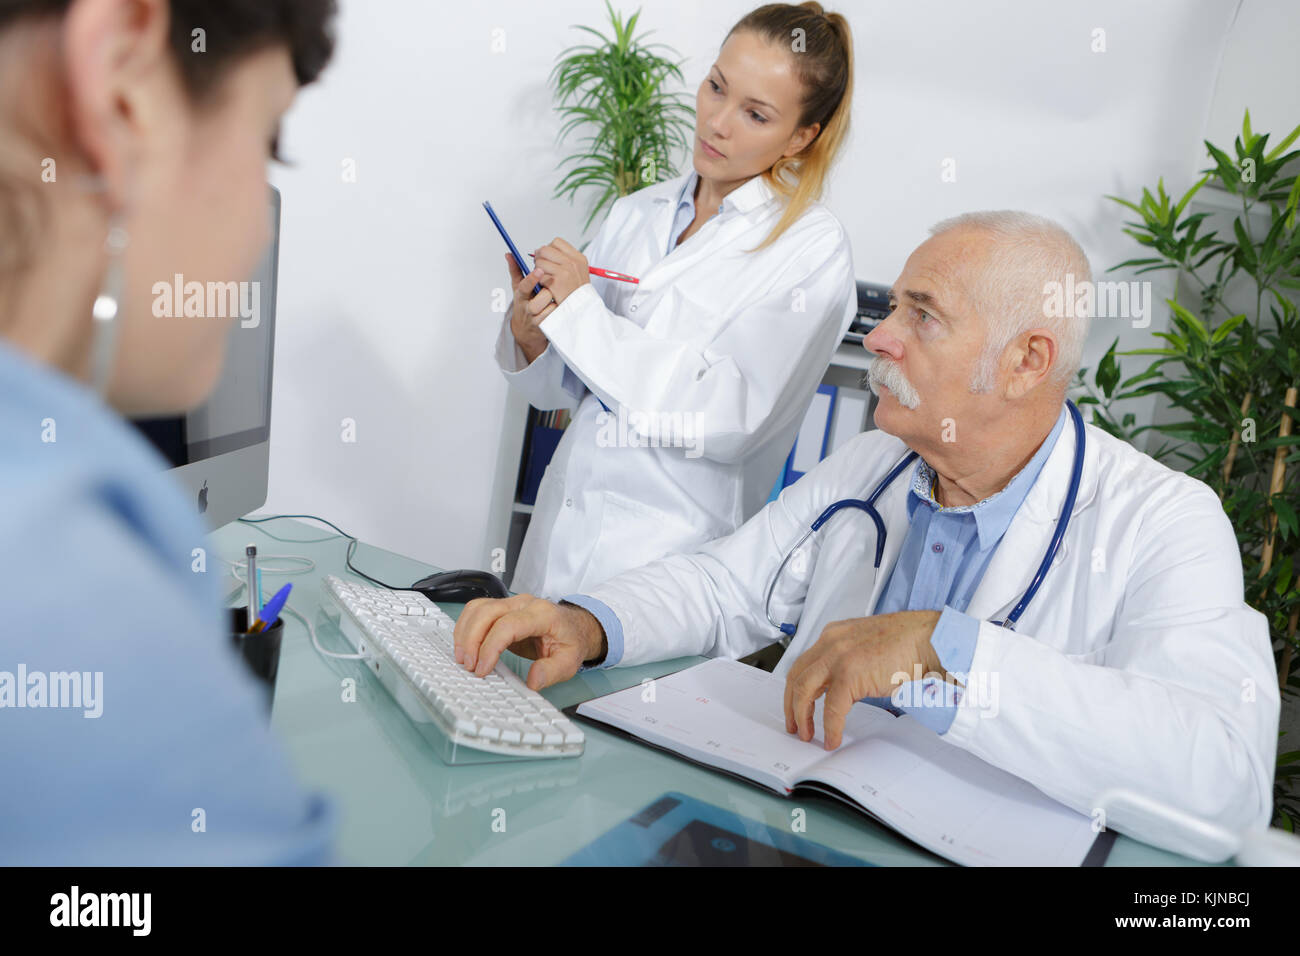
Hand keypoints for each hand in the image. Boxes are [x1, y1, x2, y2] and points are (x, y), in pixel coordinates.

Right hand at [452, 593, 606, 690]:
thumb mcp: (569, 661)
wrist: (573, 627)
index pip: (508, 625)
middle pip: (487, 613)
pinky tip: (465, 646)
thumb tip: (533, 680)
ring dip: (464, 633)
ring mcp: (511, 603)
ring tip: (463, 658)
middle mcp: (524, 604)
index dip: (490, 647)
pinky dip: (466, 627)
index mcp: (542, 614)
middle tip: (469, 665)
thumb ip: (552, 671)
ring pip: (477, 608)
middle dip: (472, 640)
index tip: (483, 668)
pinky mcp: (502, 609)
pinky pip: (476, 610)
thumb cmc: (570, 641)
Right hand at [506, 253, 554, 364]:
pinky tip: (557, 305)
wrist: (527, 329)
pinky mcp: (545, 325)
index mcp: (521, 295)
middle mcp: (527, 307)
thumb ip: (516, 270)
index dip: (531, 278)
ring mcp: (536, 317)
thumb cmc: (525, 303)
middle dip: (548, 290)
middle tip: (551, 286)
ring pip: (550, 305)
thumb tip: (509, 254)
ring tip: (554, 296)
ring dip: (554, 299)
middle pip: (540, 297)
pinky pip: (555, 313)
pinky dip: (557, 308)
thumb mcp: (518, 288)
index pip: (524, 286)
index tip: (539, 270)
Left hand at [533, 237, 588, 305]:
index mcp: (578, 258)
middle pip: (545, 249)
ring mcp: (564, 272)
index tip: (549, 258)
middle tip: (541, 267)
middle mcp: (572, 263)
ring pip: (539, 262)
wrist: (581, 309)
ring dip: (538, 270)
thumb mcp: (578, 271)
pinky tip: (546, 286)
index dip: (549, 249)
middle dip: (539, 257)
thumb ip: (565, 259)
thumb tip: (543, 250)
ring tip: (544, 278)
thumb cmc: (577, 292)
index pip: (557, 242)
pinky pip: (539, 275)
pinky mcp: (556, 282)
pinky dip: (540, 281)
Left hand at [783, 610, 951, 750]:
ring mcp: (838, 657)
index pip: (804, 663)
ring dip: (802, 716)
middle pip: (796, 676)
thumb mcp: (867, 646)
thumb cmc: (908, 643)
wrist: (928, 639)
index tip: (796, 705)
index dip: (796, 688)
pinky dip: (830, 728)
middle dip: (792, 704)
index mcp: (833, 635)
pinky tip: (833, 739)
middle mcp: (830, 643)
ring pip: (804, 691)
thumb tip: (843, 690)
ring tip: (807, 735)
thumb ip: (849, 661)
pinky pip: (831, 709)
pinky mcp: (850, 675)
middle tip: (794, 724)